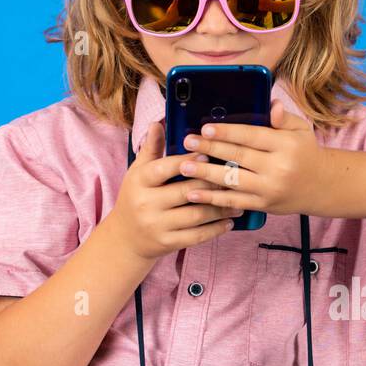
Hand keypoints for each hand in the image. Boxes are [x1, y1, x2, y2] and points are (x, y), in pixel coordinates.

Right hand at [107, 120, 237, 261]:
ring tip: (239, 201)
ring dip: (220, 208)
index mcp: (139, 181)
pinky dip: (216, 229)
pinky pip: (197, 236)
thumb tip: (157, 123)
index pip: (164, 168)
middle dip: (212, 184)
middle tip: (234, 178)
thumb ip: (151, 149)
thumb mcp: (138, 172)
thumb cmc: (136, 197)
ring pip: (196, 215)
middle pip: (185, 191)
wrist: (126, 238)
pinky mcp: (167, 243)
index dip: (187, 162)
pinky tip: (229, 221)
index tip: (208, 155)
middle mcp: (146, 203)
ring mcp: (157, 225)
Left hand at [178, 99, 329, 216]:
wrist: (321, 186)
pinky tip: (194, 193)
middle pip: (238, 157)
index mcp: (285, 146)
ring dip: (205, 174)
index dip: (227, 132)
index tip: (205, 128)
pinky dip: (212, 198)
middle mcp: (278, 168)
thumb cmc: (305, 153)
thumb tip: (271, 105)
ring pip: (232, 181)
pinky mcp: (263, 205)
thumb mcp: (301, 130)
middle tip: (187, 142)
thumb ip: (283, 117)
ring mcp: (269, 189)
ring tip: (184, 166)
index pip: (251, 136)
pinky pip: (234, 201)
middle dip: (210, 149)